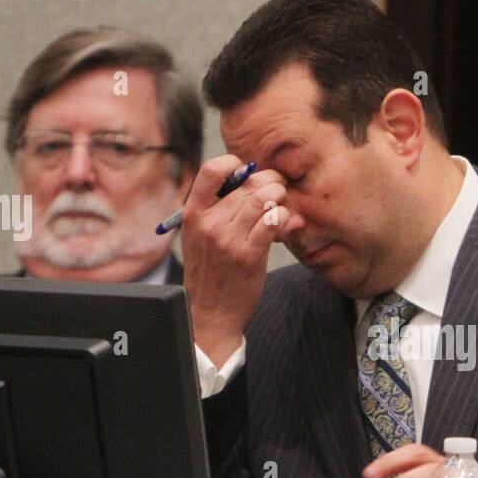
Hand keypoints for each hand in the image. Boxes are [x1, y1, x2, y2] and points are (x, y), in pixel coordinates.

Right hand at [180, 155, 300, 363]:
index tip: (247, 173)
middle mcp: (208, 223)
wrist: (210, 314)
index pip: (210, 171)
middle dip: (270, 182)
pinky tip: (284, 223)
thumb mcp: (200, 238)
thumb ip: (220, 211)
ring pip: (262, 200)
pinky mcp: (248, 255)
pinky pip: (272, 222)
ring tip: (282, 205)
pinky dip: (283, 218)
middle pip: (247, 185)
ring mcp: (228, 239)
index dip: (233, 164)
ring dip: (279, 198)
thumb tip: (257, 186)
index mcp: (193, 214)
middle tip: (279, 189)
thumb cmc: (211, 274)